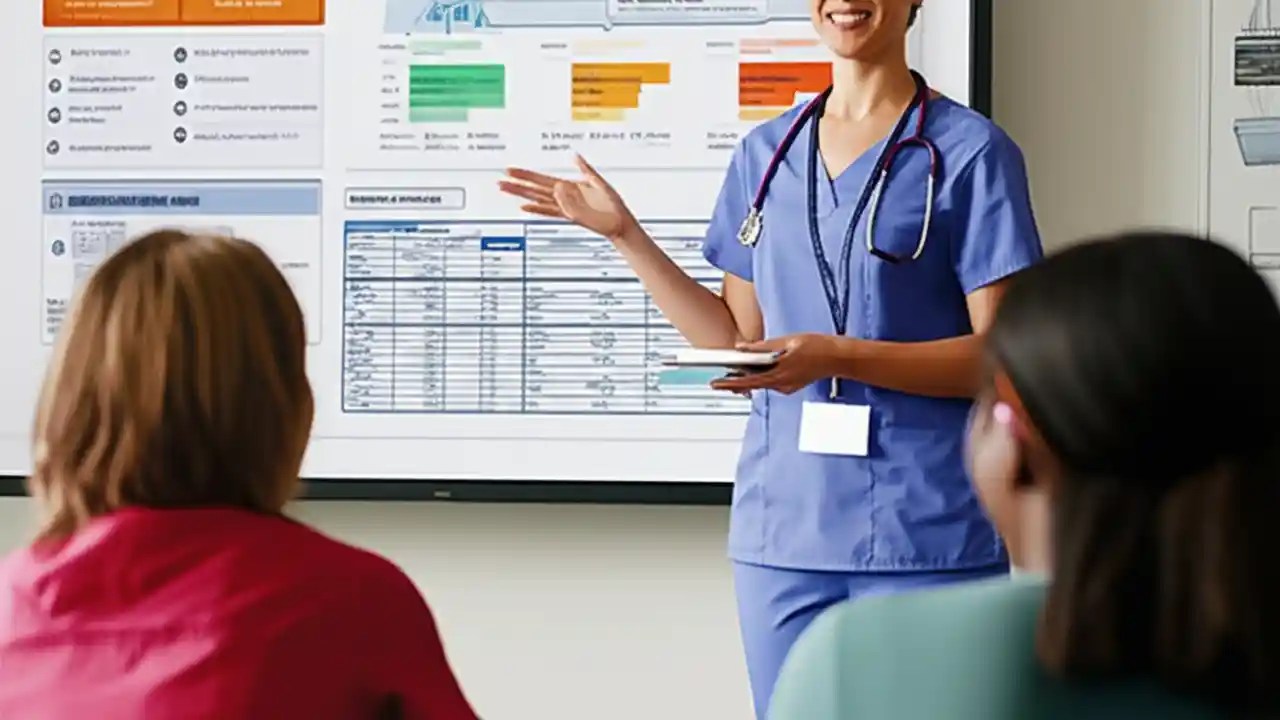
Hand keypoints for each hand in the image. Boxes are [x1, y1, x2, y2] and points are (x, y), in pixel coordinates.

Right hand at [499, 155, 638, 240]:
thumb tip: (574, 155)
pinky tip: (526, 208)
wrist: (621, 223)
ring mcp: (566, 208)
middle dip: (518, 185)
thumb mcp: (599, 182)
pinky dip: (539, 209)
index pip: (543, 180)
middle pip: (536, 190)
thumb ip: (586, 169)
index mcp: (569, 188)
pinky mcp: (572, 217)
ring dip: (522, 195)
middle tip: (500, 181)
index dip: (526, 175)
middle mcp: (564, 198)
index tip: (511, 171)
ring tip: (506, 190)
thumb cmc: (613, 206)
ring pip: (539, 200)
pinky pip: (553, 212)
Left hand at [711, 335, 841, 394]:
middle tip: (718, 380)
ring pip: (761, 383)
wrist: (839, 358)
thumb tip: (743, 348)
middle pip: (752, 384)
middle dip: (735, 381)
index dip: (730, 383)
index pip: (748, 381)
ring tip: (732, 372)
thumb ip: (763, 346)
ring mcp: (787, 386)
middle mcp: (782, 384)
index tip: (716, 383)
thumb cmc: (818, 348)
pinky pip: (771, 381)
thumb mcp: (788, 341)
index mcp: (780, 374)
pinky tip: (754, 369)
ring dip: (747, 378)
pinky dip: (760, 376)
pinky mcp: (790, 384)